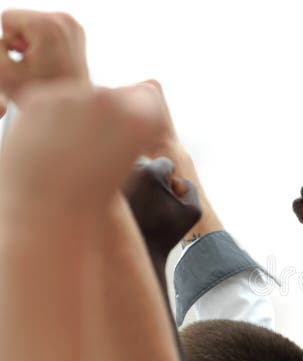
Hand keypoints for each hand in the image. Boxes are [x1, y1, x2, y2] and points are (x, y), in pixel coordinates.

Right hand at [0, 10, 89, 97]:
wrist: (74, 108)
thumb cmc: (39, 93)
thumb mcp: (3, 72)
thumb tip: (6, 41)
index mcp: (47, 25)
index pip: (8, 17)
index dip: (8, 40)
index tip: (24, 58)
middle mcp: (64, 20)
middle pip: (21, 17)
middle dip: (20, 39)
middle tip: (34, 64)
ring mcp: (73, 25)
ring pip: (32, 23)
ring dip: (30, 42)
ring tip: (43, 64)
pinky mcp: (76, 31)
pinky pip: (46, 29)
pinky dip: (42, 43)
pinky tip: (51, 61)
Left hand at [0, 84, 164, 213]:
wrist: (49, 212)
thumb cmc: (96, 194)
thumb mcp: (132, 162)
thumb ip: (137, 127)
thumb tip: (141, 91)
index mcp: (142, 117)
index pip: (148, 98)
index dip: (138, 118)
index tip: (128, 141)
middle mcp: (109, 99)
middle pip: (111, 95)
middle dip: (103, 115)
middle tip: (93, 151)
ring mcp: (71, 96)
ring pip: (79, 96)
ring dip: (75, 116)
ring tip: (69, 153)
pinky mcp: (38, 98)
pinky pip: (50, 100)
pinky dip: (49, 119)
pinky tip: (49, 147)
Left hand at [123, 157, 200, 257]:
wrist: (138, 252)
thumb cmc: (167, 232)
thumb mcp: (193, 211)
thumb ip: (191, 188)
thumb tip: (178, 180)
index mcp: (151, 173)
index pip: (165, 164)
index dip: (172, 181)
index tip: (170, 198)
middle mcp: (128, 171)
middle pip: (145, 163)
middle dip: (153, 178)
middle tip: (156, 201)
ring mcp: (113, 180)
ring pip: (128, 171)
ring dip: (138, 183)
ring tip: (142, 206)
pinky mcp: (99, 191)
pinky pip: (115, 183)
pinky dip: (124, 192)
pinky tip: (128, 211)